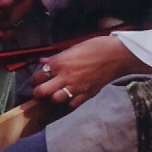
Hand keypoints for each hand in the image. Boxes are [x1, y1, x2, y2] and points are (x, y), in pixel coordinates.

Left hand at [30, 36, 151, 108]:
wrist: (117, 56)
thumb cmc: (96, 47)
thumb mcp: (73, 47)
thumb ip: (57, 57)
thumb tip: (43, 61)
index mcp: (60, 63)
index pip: (38, 76)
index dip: (34, 79)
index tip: (35, 80)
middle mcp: (65, 77)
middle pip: (41, 92)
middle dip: (37, 92)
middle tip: (40, 90)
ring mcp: (75, 88)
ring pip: (55, 100)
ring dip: (53, 97)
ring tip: (55, 93)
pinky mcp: (86, 95)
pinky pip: (71, 104)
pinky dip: (68, 102)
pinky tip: (70, 96)